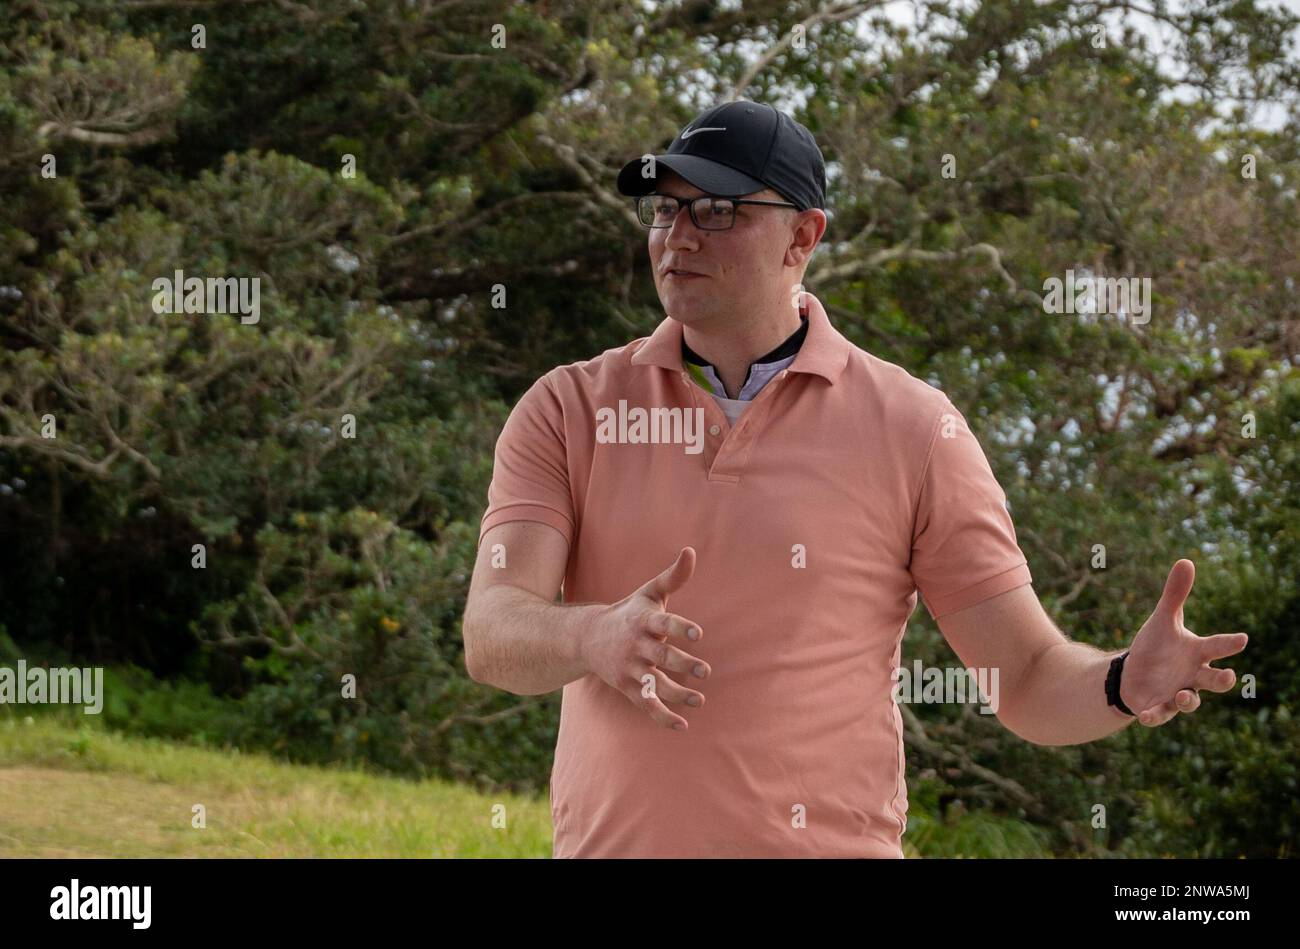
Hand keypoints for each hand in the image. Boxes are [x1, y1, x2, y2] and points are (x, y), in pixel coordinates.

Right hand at [577, 546, 709, 729]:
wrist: (587, 638)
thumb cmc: (629, 613)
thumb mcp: (648, 593)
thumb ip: (673, 577)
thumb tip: (691, 551)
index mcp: (644, 621)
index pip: (664, 624)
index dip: (681, 628)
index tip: (699, 634)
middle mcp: (637, 646)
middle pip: (662, 657)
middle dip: (683, 665)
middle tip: (705, 671)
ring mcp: (630, 669)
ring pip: (656, 684)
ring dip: (678, 694)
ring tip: (700, 700)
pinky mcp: (628, 687)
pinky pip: (646, 705)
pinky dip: (663, 717)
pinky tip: (682, 725)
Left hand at [1121, 559, 1247, 726]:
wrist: (1135, 672)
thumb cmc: (1157, 646)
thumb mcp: (1163, 619)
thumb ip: (1175, 595)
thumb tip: (1186, 561)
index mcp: (1197, 653)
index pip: (1217, 646)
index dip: (1229, 643)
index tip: (1242, 638)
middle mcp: (1193, 676)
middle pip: (1213, 681)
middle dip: (1221, 680)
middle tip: (1228, 676)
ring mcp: (1177, 694)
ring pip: (1190, 701)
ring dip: (1188, 700)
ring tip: (1183, 695)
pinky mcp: (1159, 707)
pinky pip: (1159, 715)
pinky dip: (1154, 716)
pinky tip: (1144, 716)